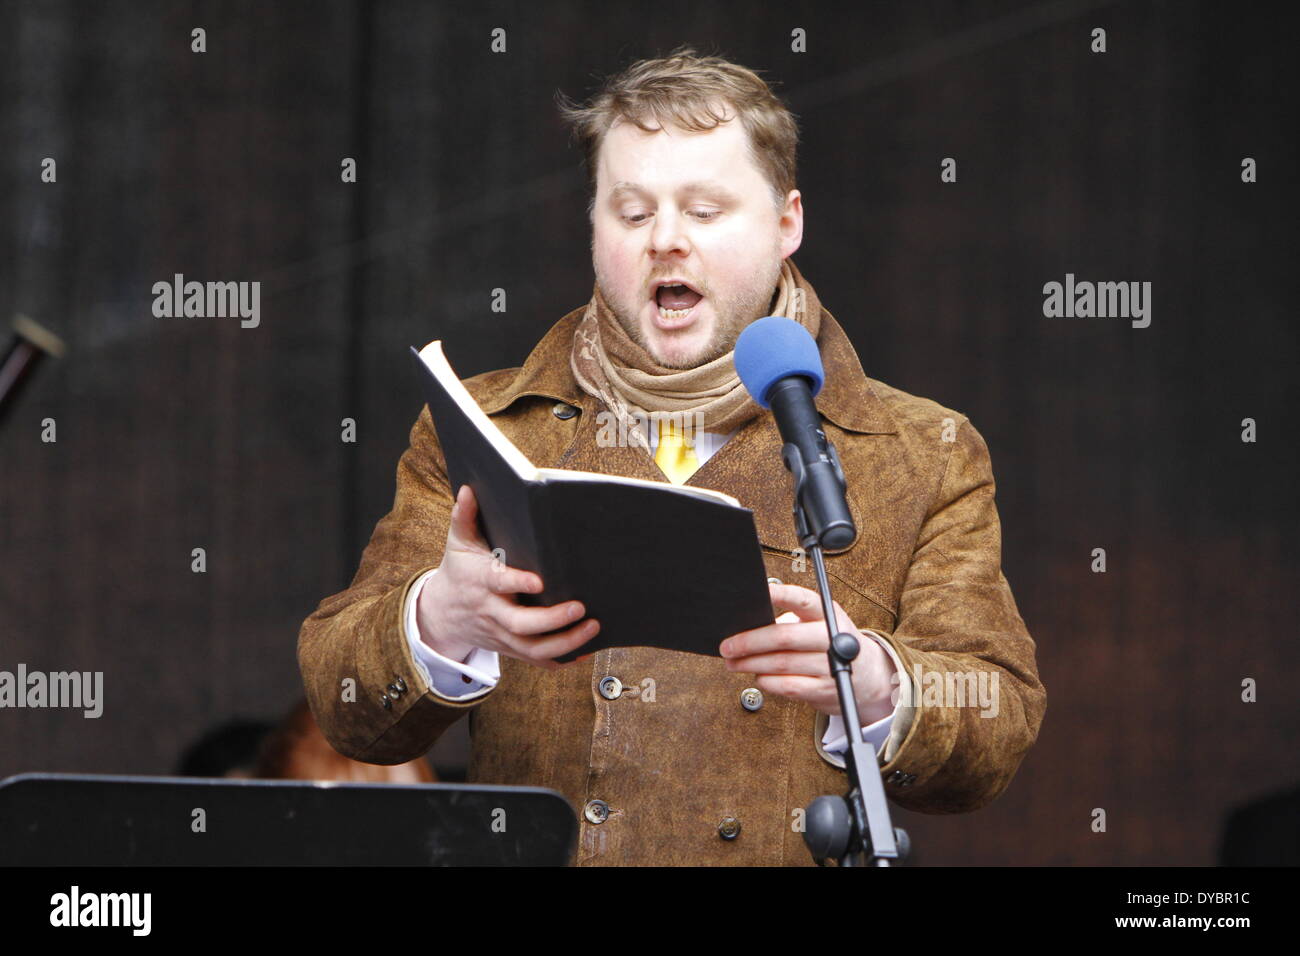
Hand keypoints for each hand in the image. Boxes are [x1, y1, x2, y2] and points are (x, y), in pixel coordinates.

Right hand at [416, 485, 598, 669]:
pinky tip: (586, 651)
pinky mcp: (511, 648)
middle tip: (581, 607)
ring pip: (532, 648)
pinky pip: (536, 660)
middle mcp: (491, 612)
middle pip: (520, 624)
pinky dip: (561, 659)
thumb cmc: (459, 571)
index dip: (517, 583)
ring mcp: (501, 634)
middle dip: (552, 620)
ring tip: (593, 628)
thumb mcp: (458, 543)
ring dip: (565, 643)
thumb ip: (464, 517)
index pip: (497, 583)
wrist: (443, 614)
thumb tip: (469, 490)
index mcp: (479, 582)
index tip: (541, 580)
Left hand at [718, 582, 896, 727]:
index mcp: (827, 614)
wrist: (866, 677)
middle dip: (749, 642)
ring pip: (781, 664)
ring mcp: (830, 666)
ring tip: (733, 662)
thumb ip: (790, 620)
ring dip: (750, 663)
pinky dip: (766, 681)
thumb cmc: (829, 644)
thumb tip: (747, 625)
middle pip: (784, 636)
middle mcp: (831, 637)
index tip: (758, 592)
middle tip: (727, 646)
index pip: (802, 599)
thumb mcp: (818, 623)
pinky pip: (787, 686)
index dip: (780, 595)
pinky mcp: (825, 690)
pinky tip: (758, 676)